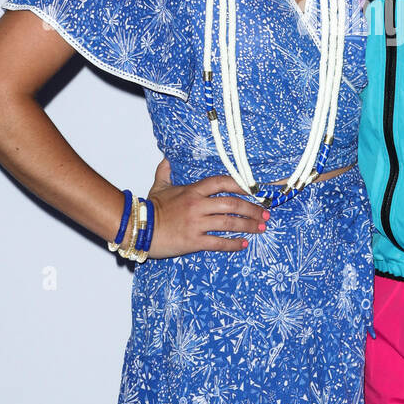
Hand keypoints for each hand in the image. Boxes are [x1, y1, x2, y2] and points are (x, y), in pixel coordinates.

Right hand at [144, 158, 268, 257]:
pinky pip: (218, 242)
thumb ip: (165, 171)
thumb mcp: (159, 186)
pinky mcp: (193, 241)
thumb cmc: (149, 208)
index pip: (223, 182)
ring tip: (262, 228)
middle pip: (232, 204)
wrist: (137, 228)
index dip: (242, 185)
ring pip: (229, 223)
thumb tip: (167, 159)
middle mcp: (198, 205)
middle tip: (266, 213)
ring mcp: (196, 223)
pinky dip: (233, 244)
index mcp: (193, 190)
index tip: (256, 190)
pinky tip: (243, 244)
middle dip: (252, 209)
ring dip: (249, 225)